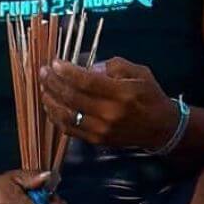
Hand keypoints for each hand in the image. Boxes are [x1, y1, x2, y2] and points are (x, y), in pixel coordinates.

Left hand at [40, 56, 179, 148]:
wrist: (160, 128)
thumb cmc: (149, 96)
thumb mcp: (138, 72)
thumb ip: (113, 66)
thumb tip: (87, 68)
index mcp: (121, 94)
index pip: (86, 82)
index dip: (67, 72)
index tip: (54, 63)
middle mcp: (109, 114)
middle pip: (72, 97)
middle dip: (53, 82)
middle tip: (43, 72)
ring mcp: (101, 130)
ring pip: (66, 115)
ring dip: (50, 100)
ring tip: (43, 87)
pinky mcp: (95, 140)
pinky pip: (68, 129)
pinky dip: (55, 117)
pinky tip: (49, 105)